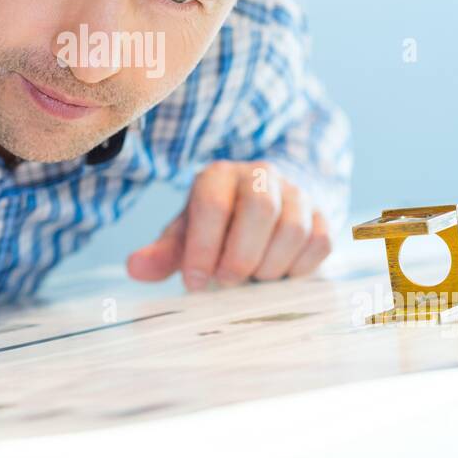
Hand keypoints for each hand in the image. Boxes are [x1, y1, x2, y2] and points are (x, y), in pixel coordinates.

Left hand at [126, 160, 331, 289]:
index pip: (212, 205)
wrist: (265, 207)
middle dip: (241, 256)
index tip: (196, 282)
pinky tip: (280, 274)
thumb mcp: (187, 234)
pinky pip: (319, 241)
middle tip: (227, 282)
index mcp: (218, 176)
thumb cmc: (218, 226)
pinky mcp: (322, 214)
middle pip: (260, 207)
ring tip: (254, 279)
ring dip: (270, 265)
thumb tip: (135, 268)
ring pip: (293, 227)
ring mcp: (296, 192)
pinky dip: (299, 267)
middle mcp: (260, 175)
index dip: (203, 248)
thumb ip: (163, 253)